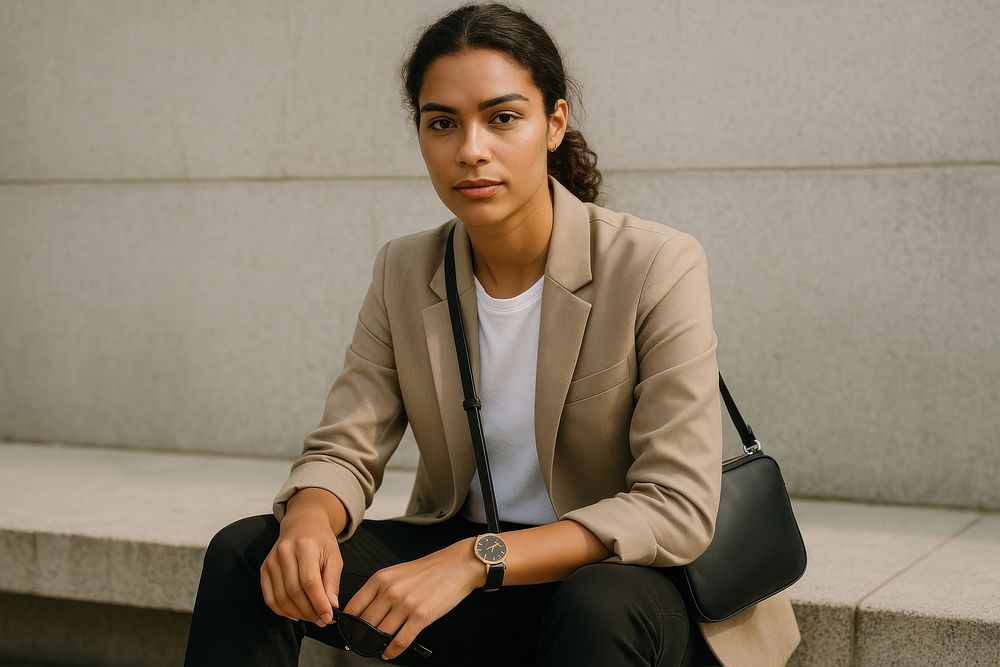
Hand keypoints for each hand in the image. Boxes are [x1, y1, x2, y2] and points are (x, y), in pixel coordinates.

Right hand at [260, 505, 342, 626]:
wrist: (302, 524)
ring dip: (297, 613)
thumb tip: (331, 606)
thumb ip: (332, 582)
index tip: (328, 617)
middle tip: (322, 620)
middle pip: (294, 591)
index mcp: (305, 546)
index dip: (319, 603)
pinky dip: (282, 610)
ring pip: (281, 597)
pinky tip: (295, 613)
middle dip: (309, 611)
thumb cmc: (321, 541)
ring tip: (312, 617)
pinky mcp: (264, 569)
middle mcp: (284, 552)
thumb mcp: (334, 557)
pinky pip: (269, 597)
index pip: (310, 581)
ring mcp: (271, 561)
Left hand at [342, 537, 483, 660]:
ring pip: (381, 633)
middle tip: (361, 642)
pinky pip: (400, 641)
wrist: (457, 565)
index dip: (348, 623)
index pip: (354, 606)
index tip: (348, 631)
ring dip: (377, 644)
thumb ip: (380, 589)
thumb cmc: (430, 570)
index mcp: (381, 578)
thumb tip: (365, 611)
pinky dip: (392, 651)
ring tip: (377, 648)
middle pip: (365, 623)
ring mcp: (405, 604)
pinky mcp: (421, 616)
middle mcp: (390, 591)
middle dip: (361, 636)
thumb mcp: (397, 572)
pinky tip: (389, 653)